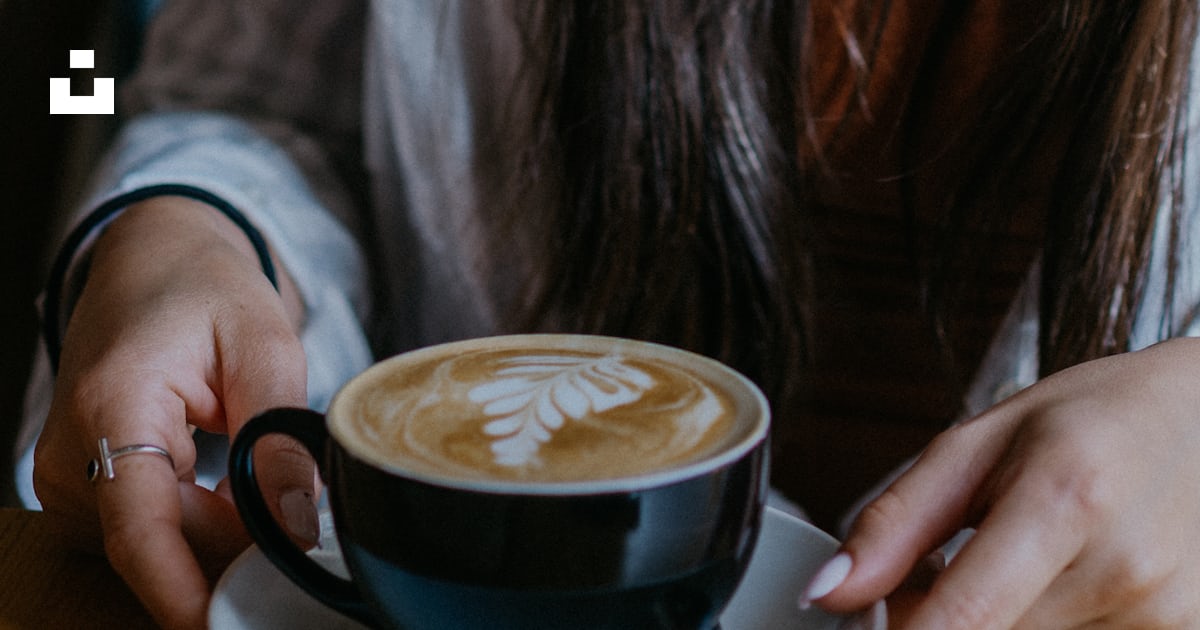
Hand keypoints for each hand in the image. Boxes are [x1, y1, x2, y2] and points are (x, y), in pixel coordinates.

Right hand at [33, 196, 312, 628]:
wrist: (154, 263)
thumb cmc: (206, 291)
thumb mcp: (264, 344)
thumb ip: (277, 436)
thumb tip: (299, 524)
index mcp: (113, 404)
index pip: (140, 528)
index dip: (183, 592)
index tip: (224, 627)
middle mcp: (73, 451)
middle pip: (163, 544)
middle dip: (239, 558)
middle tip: (315, 553)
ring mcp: (73, 475)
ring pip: (161, 545)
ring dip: (226, 540)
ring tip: (277, 502)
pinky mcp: (88, 488)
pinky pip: (153, 532)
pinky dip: (207, 529)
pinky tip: (246, 508)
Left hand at [805, 337, 1199, 627]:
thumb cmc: (1090, 420)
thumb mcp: (977, 445)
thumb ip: (895, 522)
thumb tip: (828, 590)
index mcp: (1066, 499)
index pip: (966, 618)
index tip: (864, 625)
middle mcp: (1126, 570)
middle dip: (934, 621)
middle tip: (935, 571)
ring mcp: (1165, 617)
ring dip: (990, 626)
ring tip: (1005, 565)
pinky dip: (1034, 629)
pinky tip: (1043, 588)